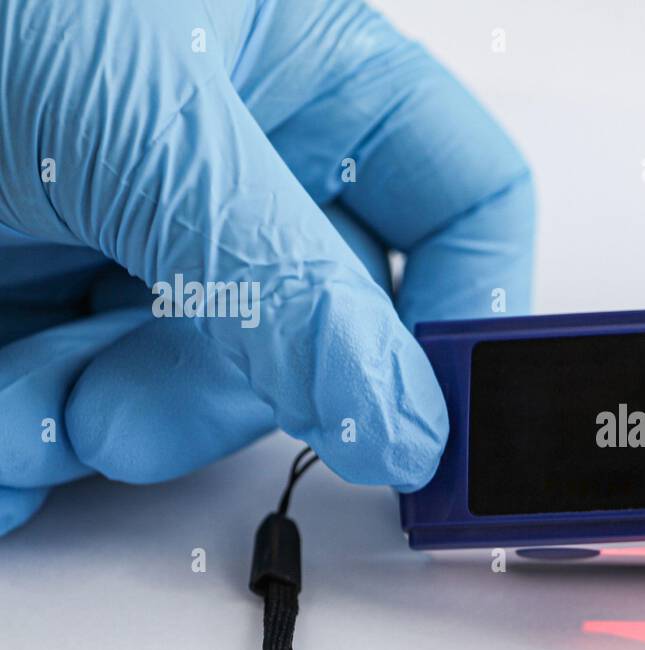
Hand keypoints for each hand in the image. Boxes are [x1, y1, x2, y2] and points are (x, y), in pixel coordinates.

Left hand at [0, 0, 533, 533]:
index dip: (469, 314)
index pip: (463, 207)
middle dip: (224, 390)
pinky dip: (24, 448)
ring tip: (16, 398)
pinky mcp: (32, 297)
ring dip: (100, 424)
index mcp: (307, 76)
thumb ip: (288, 280)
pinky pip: (74, 412)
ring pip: (189, 392)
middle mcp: (231, 162)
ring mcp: (128, 237)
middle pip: (315, 331)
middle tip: (143, 398)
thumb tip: (401, 415)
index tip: (431, 418)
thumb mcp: (143, 118)